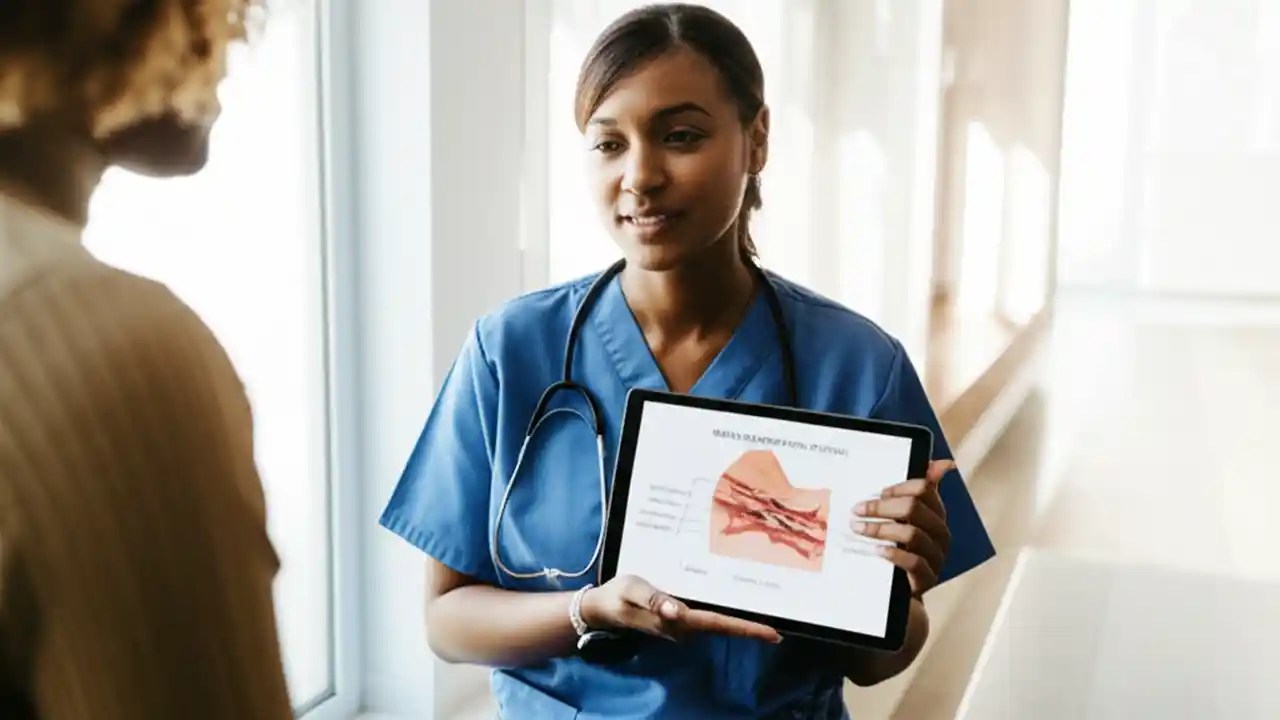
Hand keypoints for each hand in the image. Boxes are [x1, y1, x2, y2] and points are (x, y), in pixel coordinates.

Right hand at [580, 574, 780, 643]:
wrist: (603, 607)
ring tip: (765, 614)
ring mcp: (682, 627)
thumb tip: (676, 611)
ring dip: (739, 622)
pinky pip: (707, 619)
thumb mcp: (633, 591)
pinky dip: (724, 616)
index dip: (746, 629)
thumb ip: (654, 600)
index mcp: (678, 620)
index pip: (718, 624)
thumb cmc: (619, 596)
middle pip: (723, 627)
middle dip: (750, 628)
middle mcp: (684, 628)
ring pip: (717, 624)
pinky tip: (735, 608)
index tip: (773, 634)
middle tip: (779, 629)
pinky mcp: (679, 620)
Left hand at [852, 459, 953, 596]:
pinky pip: (913, 562)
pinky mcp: (928, 578)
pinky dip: (891, 554)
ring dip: (880, 529)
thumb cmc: (896, 545)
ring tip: (858, 528)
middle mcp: (940, 532)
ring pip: (912, 534)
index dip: (897, 488)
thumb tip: (943, 463)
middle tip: (857, 510)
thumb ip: (912, 490)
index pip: (924, 489)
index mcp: (935, 512)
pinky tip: (874, 550)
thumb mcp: (900, 516)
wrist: (896, 589)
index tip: (876, 492)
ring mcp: (936, 556)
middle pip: (914, 508)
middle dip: (881, 507)